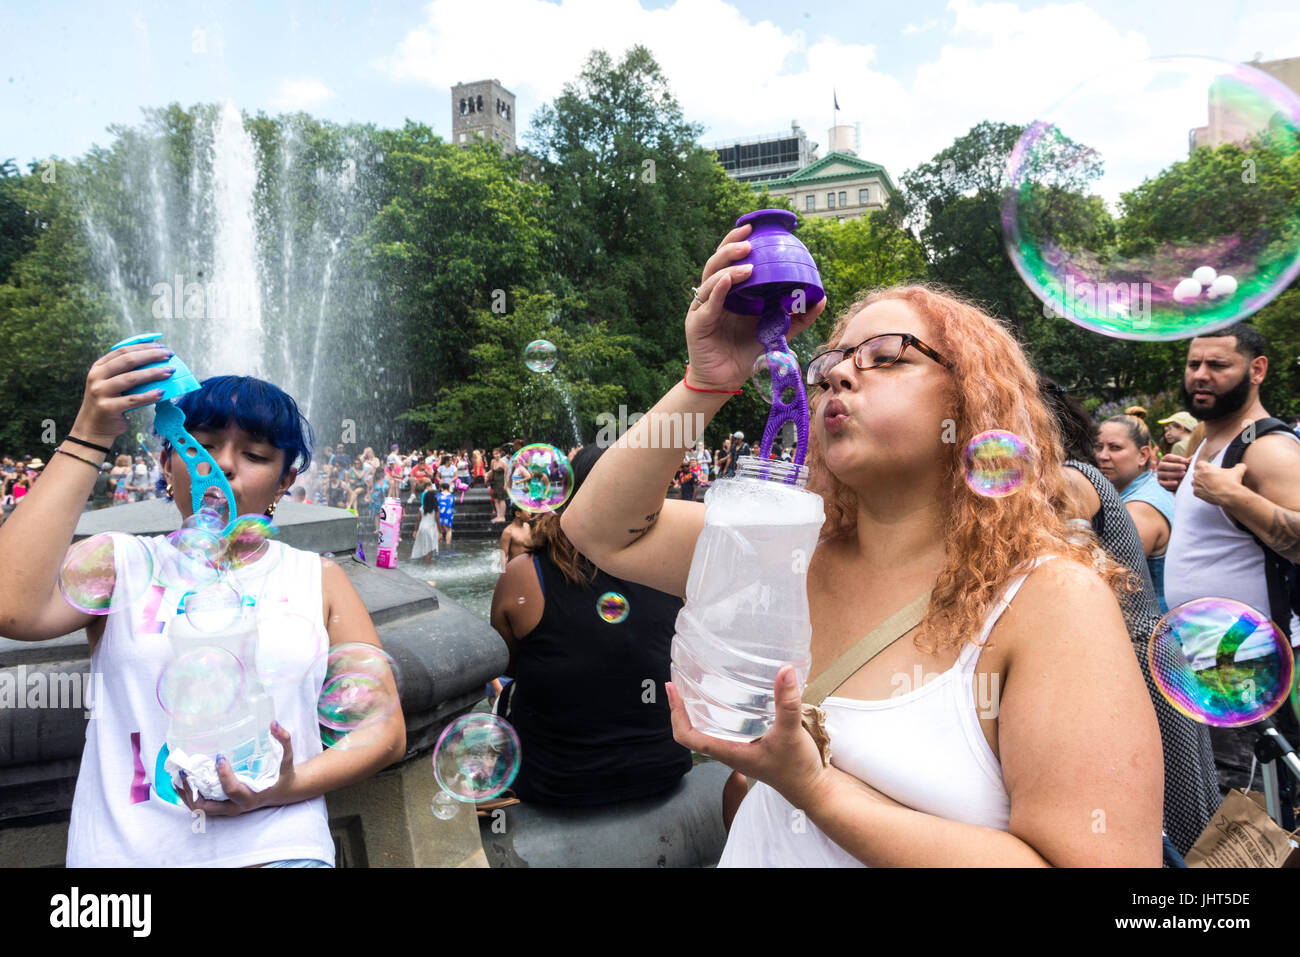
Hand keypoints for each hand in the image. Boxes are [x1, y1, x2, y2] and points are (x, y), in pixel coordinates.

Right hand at [71, 342, 176, 443]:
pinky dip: (149, 396)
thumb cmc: (109, 403)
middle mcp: (97, 376)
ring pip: (131, 378)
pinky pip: (133, 400)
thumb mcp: (111, 384)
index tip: (162, 347)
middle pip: (128, 360)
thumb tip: (157, 362)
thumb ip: (126, 373)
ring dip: (153, 373)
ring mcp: (100, 392)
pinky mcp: (107, 407)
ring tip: (170, 372)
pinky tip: (162, 393)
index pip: (123, 351)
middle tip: (169, 355)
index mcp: (99, 367)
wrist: (92, 428)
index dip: (144, 347)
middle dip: (151, 355)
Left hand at [178, 722, 295, 817]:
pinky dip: (188, 795)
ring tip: (177, 775)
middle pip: (207, 806)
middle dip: (192, 790)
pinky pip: (201, 805)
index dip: (224, 775)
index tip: (220, 756)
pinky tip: (182, 781)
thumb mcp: (286, 758)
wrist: (282, 792)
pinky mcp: (222, 806)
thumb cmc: (282, 775)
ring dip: (186, 794)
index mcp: (252, 796)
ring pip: (199, 808)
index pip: (232, 790)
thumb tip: (273, 723)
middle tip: (185, 771)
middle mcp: (237, 806)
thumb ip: (283, 740)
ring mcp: (227, 808)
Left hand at [667, 665, 831, 810]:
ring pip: (709, 729)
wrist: (812, 789)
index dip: (676, 713)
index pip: (689, 737)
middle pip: (693, 731)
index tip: (671, 689)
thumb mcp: (790, 733)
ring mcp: (739, 749)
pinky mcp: (750, 745)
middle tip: (680, 680)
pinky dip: (720, 712)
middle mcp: (729, 751)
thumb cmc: (797, 768)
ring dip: (699, 709)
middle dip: (682, 708)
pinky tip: (730, 696)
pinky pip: (726, 728)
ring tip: (697, 684)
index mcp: (729, 752)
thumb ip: (787, 704)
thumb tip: (784, 671)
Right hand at [685, 224, 826, 392]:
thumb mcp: (775, 331)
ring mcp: (703, 308)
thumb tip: (821, 298)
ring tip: (747, 264)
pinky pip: (706, 304)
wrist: (725, 381)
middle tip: (749, 241)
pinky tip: (728, 282)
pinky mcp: (697, 324)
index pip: (729, 259)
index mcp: (730, 292)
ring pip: (710, 278)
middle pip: (716, 262)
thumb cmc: (746, 352)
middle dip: (730, 247)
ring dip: (728, 268)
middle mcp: (713, 295)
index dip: (736, 241)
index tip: (753, 228)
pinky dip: (717, 291)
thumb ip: (796, 316)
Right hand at [1155, 453, 1188, 491]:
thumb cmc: (1182, 470)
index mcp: (1165, 460)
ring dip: (1174, 474)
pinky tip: (1177, 483)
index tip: (1186, 461)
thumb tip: (1193, 457)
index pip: (1168, 457)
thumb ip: (1188, 461)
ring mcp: (1159, 475)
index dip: (1177, 458)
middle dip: (1174, 466)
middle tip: (1184, 467)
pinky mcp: (1161, 483)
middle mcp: (1160, 466)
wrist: (1179, 481)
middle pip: (1164, 465)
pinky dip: (1170, 483)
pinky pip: (1164, 483)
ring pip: (1164, 474)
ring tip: (1183, 474)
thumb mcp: (1185, 465)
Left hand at [1192, 461, 1247, 507]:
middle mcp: (1198, 475)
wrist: (1230, 495)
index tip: (1209, 470)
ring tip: (1209, 486)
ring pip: (1195, 482)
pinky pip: (1196, 491)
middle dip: (1202, 475)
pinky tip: (1208, 492)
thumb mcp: (1237, 471)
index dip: (1205, 467)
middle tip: (1211, 479)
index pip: (1200, 464)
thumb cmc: (1232, 482)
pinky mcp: (1196, 493)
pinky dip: (1200, 492)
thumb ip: (1239, 466)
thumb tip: (1242, 465)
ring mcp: (1196, 484)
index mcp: (1205, 467)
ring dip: (1200, 483)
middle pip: (1197, 473)